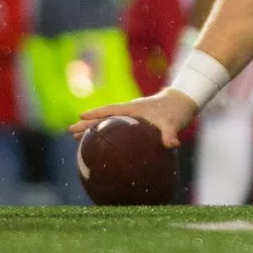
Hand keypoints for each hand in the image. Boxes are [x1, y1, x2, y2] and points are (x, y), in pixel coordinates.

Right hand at [74, 89, 197, 147]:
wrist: (182, 103)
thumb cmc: (176, 110)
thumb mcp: (174, 122)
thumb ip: (171, 132)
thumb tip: (171, 144)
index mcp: (133, 108)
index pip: (110, 110)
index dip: (95, 113)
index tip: (80, 117)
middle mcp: (128, 112)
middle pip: (103, 118)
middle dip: (86, 124)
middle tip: (71, 132)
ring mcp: (130, 118)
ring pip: (107, 123)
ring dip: (93, 130)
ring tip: (77, 141)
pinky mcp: (134, 125)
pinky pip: (116, 130)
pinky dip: (106, 137)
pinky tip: (102, 149)